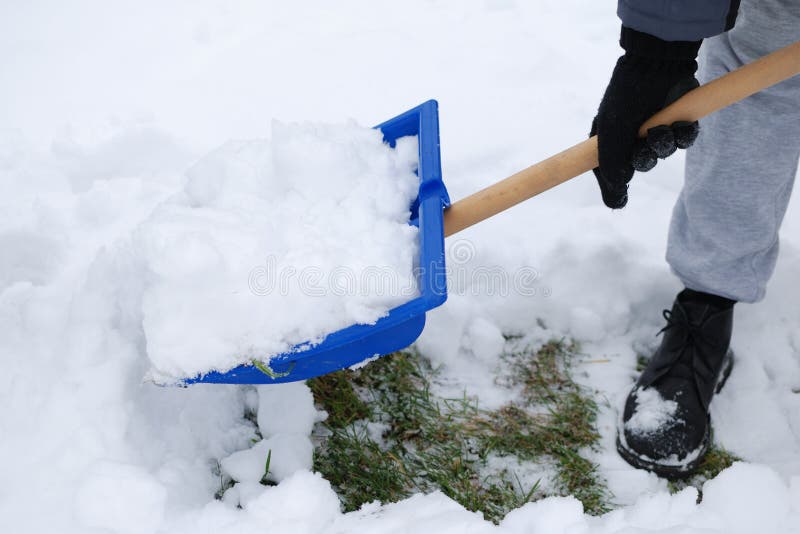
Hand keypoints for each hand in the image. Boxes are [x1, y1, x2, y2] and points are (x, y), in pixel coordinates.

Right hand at [591, 27, 701, 208]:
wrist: (656, 65)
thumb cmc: (626, 98)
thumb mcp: (610, 135)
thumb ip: (610, 168)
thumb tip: (617, 199)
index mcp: (609, 138)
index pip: (609, 171)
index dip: (615, 185)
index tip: (622, 195)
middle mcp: (631, 135)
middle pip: (641, 165)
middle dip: (646, 160)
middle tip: (644, 147)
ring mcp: (655, 127)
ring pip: (664, 153)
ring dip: (665, 146)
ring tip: (663, 129)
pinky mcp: (678, 119)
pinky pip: (684, 140)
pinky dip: (684, 136)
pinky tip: (681, 124)